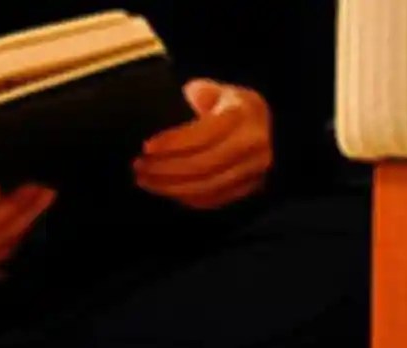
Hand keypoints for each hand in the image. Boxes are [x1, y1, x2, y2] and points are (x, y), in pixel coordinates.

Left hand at [134, 79, 272, 208]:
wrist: (268, 125)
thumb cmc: (232, 105)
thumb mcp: (216, 90)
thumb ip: (196, 95)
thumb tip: (178, 98)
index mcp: (243, 115)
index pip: (204, 134)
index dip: (173, 143)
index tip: (146, 147)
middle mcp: (253, 146)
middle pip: (203, 165)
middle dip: (166, 169)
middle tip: (139, 167)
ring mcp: (254, 170)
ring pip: (207, 186)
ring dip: (171, 187)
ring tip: (145, 180)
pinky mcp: (249, 188)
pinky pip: (214, 199)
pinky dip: (187, 197)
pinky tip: (167, 190)